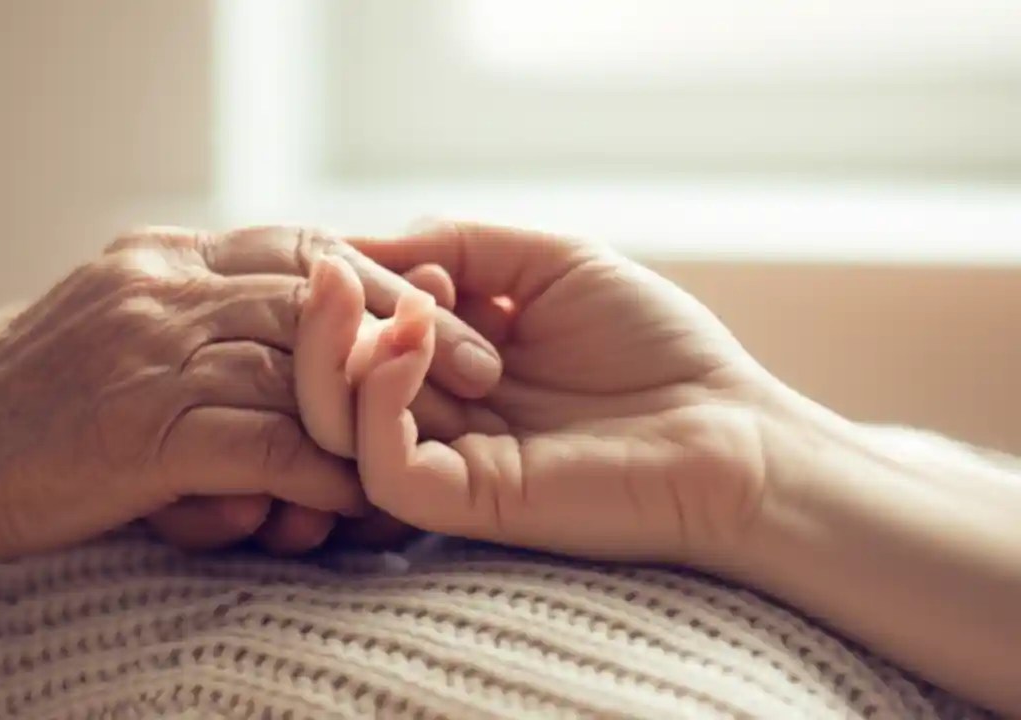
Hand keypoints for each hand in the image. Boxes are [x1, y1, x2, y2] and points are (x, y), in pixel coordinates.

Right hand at [0, 226, 499, 601]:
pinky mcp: (149, 430)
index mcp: (163, 258)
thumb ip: (195, 313)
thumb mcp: (113, 324)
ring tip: (457, 432)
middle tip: (483, 367)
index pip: (299, 246)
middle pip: (322, 295)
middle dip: (410, 330)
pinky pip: (268, 443)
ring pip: (305, 366)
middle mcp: (166, 289)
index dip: (379, 278)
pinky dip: (327, 469)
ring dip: (386, 403)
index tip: (441, 306)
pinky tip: (370, 493)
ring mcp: (156, 355)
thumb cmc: (29, 404)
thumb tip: (280, 329)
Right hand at [335, 222, 779, 565]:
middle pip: (331, 376)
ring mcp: (446, 460)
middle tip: (332, 270)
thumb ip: (462, 244)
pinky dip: (378, 394)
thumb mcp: (552, 263)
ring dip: (338, 349)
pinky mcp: (463, 501)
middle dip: (323, 318)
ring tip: (377, 298)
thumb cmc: (657, 347)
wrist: (731, 429)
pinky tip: (410, 343)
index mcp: (453, 363)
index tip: (412, 255)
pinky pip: (381, 463)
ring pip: (336, 420)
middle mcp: (439, 413)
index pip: (359, 328)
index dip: (357, 284)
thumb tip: (363, 241)